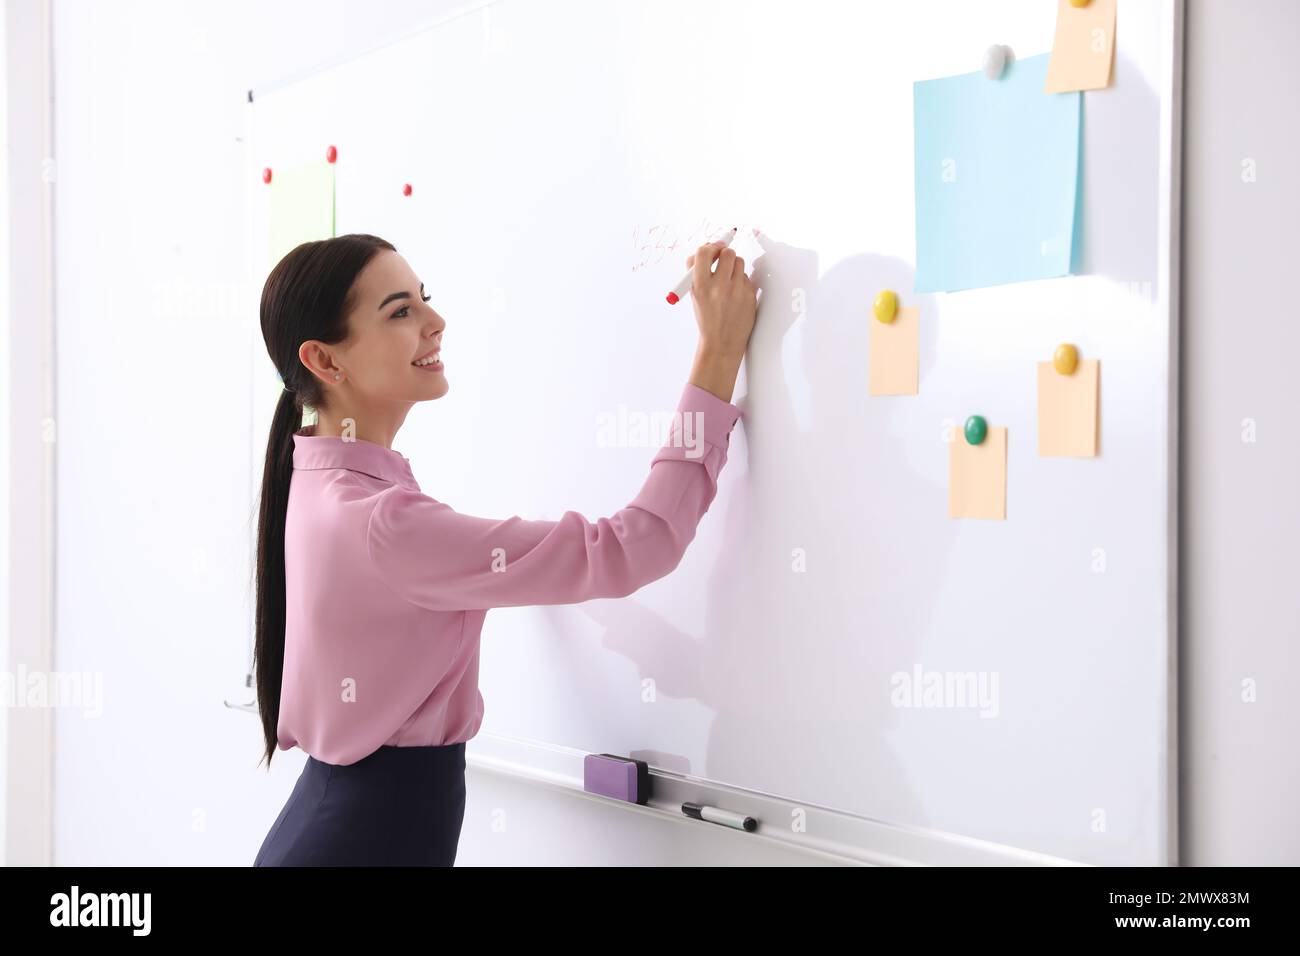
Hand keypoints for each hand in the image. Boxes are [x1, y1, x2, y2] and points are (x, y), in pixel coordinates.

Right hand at [686, 239, 757, 359]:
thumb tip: (708, 246)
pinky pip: (748, 277)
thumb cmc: (707, 316)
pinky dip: (742, 282)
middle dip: (725, 254)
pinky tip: (736, 295)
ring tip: (729, 281)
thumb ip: (698, 271)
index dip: (709, 247)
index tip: (713, 249)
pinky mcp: (750, 295)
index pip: (703, 253)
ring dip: (734, 267)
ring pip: (740, 262)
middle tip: (723, 260)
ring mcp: (737, 291)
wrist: (722, 341)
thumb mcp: (695, 294)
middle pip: (727, 253)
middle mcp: (719, 287)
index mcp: (701, 286)